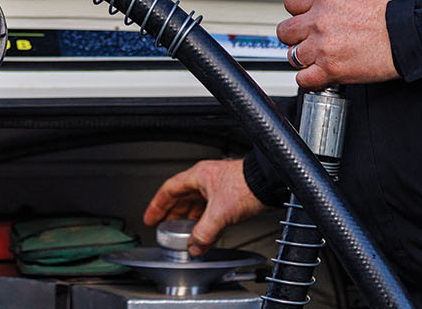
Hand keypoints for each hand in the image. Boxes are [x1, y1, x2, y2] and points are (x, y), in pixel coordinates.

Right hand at [141, 159, 265, 255]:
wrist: (270, 183)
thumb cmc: (248, 185)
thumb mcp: (220, 212)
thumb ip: (204, 232)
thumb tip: (195, 246)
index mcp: (199, 176)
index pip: (169, 189)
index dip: (157, 205)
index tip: (151, 217)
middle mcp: (207, 179)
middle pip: (182, 197)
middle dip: (172, 214)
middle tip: (165, 228)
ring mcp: (218, 187)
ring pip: (197, 204)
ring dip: (190, 219)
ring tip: (184, 234)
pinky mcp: (230, 196)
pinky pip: (210, 210)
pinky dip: (204, 222)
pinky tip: (206, 233)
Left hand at [277, 0, 405, 89]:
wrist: (413, 34)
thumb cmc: (400, 8)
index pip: (291, 3)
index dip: (298, 10)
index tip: (305, 15)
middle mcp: (318, 22)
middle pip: (286, 31)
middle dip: (295, 35)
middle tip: (307, 38)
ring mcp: (323, 48)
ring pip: (292, 55)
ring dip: (302, 57)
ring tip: (313, 58)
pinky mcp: (332, 70)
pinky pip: (304, 79)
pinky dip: (308, 79)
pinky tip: (318, 75)